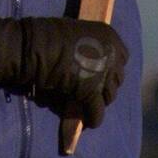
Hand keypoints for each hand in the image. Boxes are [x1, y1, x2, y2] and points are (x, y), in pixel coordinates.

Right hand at [0, 14, 127, 129]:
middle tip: (90, 91)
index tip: (99, 74)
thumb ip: (92, 48)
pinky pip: (97, 112)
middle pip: (116, 79)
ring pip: (109, 97)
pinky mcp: (93, 91)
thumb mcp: (78, 35)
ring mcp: (104, 73)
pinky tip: (86, 122)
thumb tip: (94, 64)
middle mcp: (112, 54)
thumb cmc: (50, 36)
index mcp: (110, 36)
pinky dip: (92, 118)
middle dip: (105, 86)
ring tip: (85, 103)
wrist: (36, 46)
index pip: (122, 59)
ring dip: (98, 101)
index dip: (109, 69)